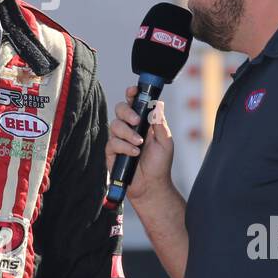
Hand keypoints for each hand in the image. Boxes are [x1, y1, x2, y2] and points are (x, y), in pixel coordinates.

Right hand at [105, 85, 174, 200]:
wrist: (152, 186)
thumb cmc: (160, 164)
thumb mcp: (165, 141)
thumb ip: (160, 122)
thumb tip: (158, 103)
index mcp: (142, 123)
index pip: (133, 103)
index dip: (132, 94)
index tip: (134, 91)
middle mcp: (129, 129)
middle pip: (119, 109)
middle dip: (127, 112)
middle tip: (137, 121)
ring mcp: (119, 140)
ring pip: (115, 125)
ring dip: (128, 133)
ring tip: (139, 144)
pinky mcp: (112, 153)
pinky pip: (113, 143)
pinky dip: (124, 147)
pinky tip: (134, 154)